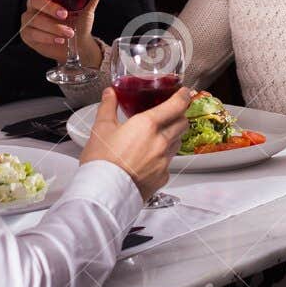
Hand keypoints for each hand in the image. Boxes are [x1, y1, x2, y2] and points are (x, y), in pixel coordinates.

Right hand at [19, 0, 111, 67]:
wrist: (78, 45)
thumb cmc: (79, 22)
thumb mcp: (88, 6)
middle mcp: (35, 3)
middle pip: (34, 0)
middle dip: (50, 8)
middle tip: (65, 15)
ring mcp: (29, 18)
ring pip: (35, 20)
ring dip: (54, 27)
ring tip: (69, 32)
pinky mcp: (27, 33)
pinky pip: (33, 33)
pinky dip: (48, 37)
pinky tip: (59, 39)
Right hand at [79, 86, 193, 201]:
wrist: (104, 193)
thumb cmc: (101, 161)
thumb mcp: (101, 129)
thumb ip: (108, 107)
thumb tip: (110, 93)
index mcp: (148, 125)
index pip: (177, 106)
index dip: (183, 97)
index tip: (184, 93)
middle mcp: (161, 142)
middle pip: (182, 123)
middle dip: (179, 116)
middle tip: (170, 114)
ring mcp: (164, 161)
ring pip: (177, 142)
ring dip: (172, 136)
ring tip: (158, 136)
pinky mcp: (162, 177)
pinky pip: (169, 163)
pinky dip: (163, 157)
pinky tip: (150, 159)